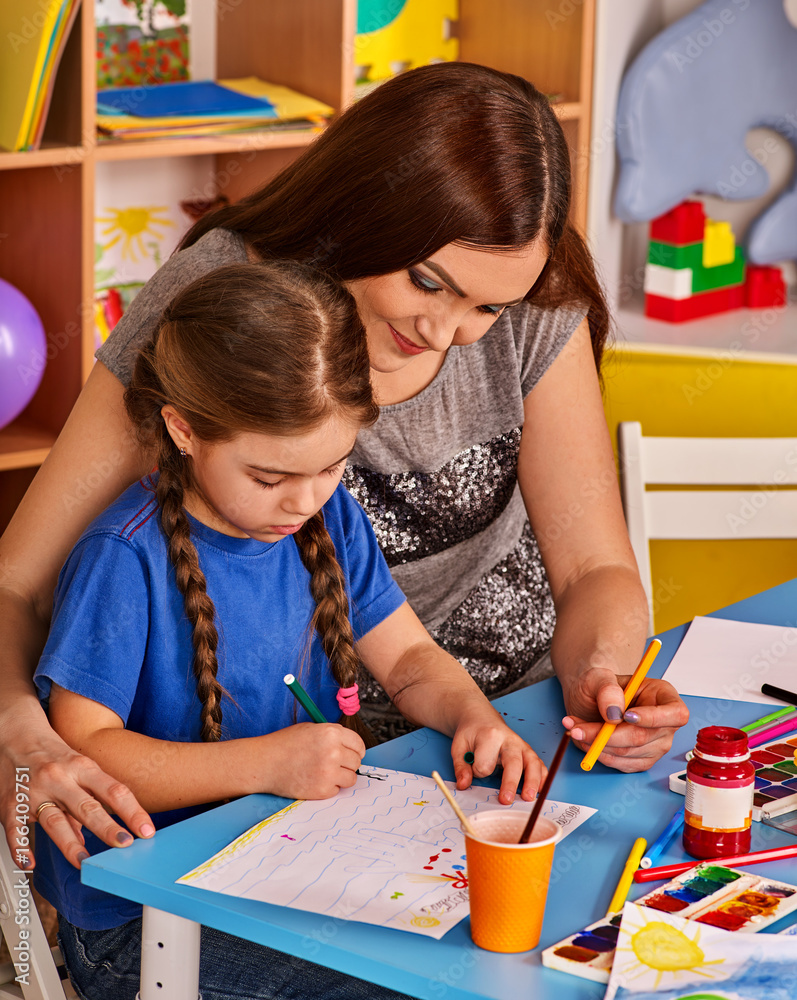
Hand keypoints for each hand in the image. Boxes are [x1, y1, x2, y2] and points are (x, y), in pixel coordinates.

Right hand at [1, 727, 153, 870]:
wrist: (15, 734)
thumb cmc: (53, 753)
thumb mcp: (78, 767)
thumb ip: (89, 798)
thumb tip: (93, 834)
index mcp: (81, 767)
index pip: (113, 790)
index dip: (132, 811)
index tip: (146, 830)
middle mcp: (59, 778)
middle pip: (87, 806)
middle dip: (107, 827)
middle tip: (125, 844)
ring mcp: (34, 791)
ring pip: (54, 820)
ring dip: (70, 843)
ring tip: (84, 862)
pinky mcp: (11, 804)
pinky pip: (16, 829)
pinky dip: (21, 848)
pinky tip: (31, 863)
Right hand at [261, 723, 364, 799]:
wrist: (265, 763)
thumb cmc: (285, 744)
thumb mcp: (311, 729)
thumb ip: (333, 736)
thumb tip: (351, 748)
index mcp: (331, 733)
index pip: (358, 744)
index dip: (356, 750)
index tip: (352, 754)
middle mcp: (333, 752)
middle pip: (356, 762)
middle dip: (347, 764)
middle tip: (333, 764)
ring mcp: (328, 772)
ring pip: (351, 778)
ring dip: (341, 777)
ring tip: (324, 772)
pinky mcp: (322, 790)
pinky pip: (337, 790)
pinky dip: (329, 787)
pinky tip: (314, 780)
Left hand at [451, 712, 546, 804]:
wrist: (482, 718)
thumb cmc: (472, 733)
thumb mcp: (459, 746)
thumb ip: (461, 767)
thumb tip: (463, 785)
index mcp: (489, 736)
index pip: (485, 763)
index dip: (478, 772)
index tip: (474, 770)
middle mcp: (509, 739)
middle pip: (513, 762)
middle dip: (509, 782)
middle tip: (505, 800)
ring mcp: (522, 745)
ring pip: (532, 763)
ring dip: (532, 781)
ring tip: (528, 798)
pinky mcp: (529, 751)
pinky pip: (540, 764)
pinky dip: (543, 778)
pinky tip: (541, 791)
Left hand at [562, 666, 688, 771]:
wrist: (590, 700)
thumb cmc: (601, 686)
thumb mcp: (599, 677)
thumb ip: (607, 689)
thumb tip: (614, 713)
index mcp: (665, 697)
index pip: (675, 714)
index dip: (653, 718)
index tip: (627, 715)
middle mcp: (666, 725)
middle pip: (643, 737)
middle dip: (606, 734)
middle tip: (578, 727)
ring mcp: (656, 745)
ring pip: (627, 753)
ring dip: (596, 744)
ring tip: (575, 727)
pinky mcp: (641, 761)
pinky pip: (620, 764)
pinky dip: (597, 754)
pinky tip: (586, 739)